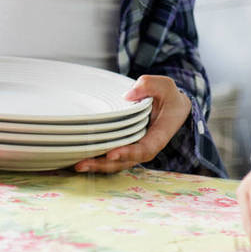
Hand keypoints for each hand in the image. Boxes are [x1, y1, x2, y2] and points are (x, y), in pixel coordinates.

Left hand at [73, 75, 189, 173]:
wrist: (174, 108)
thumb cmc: (168, 97)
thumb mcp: (164, 86)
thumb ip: (149, 85)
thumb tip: (128, 94)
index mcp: (159, 135)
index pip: (144, 149)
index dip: (128, 153)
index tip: (112, 153)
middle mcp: (147, 147)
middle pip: (125, 162)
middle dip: (104, 165)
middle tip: (82, 164)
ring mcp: (136, 149)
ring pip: (117, 163)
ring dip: (98, 166)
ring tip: (77, 165)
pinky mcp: (127, 146)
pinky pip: (113, 157)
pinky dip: (98, 160)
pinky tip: (80, 158)